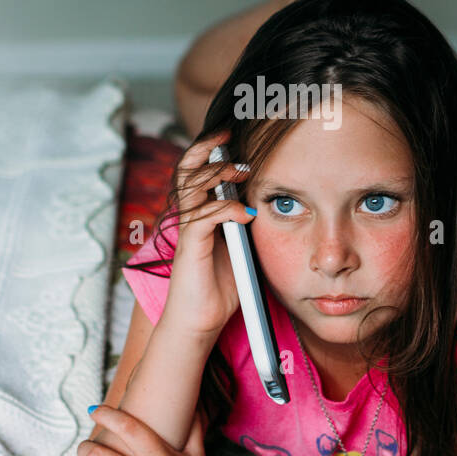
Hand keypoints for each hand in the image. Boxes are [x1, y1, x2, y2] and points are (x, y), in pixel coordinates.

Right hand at [164, 129, 256, 335]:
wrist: (199, 321)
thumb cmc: (220, 286)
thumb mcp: (241, 246)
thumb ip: (247, 222)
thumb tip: (268, 201)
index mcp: (199, 212)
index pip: (197, 169)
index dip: (210, 148)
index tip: (232, 134)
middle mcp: (188, 216)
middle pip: (187, 168)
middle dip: (208, 148)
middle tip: (230, 138)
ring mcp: (187, 230)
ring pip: (193, 186)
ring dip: (218, 173)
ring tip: (241, 170)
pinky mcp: (190, 248)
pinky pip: (205, 218)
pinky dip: (226, 210)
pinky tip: (246, 213)